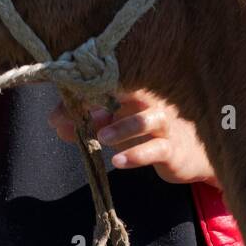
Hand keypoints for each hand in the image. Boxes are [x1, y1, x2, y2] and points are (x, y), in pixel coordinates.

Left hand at [47, 88, 221, 188]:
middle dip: (99, 104)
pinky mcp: (172, 148)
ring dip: (122, 127)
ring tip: (101, 137)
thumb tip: (56, 123)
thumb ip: (88, 122)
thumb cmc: (150, 134)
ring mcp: (164, 124)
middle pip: (125, 95)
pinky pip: (156, 148)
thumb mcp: (117, 126)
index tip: (58, 109)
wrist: (189, 155)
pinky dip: (136, 154)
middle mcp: (150, 102)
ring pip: (146, 119)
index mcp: (135, 92)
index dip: (82, 93)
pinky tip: (118, 160)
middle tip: (74, 116)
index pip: (107, 85)